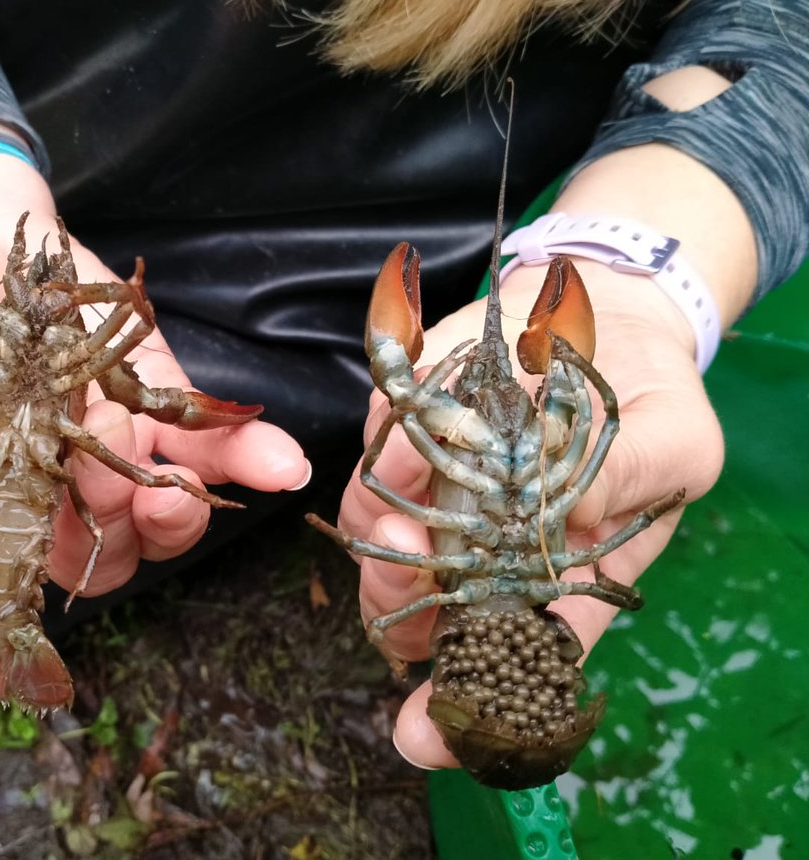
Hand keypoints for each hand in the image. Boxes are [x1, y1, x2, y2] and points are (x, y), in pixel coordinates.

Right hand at [0, 152, 309, 637]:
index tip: (0, 659)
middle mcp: (38, 486)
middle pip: (92, 553)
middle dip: (110, 532)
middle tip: (98, 473)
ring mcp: (100, 442)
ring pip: (155, 508)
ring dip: (179, 510)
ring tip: (179, 490)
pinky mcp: (144, 393)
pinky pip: (199, 435)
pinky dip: (243, 451)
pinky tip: (279, 464)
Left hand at [336, 260, 724, 768]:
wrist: (616, 314)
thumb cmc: (656, 402)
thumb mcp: (675, 445)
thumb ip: (626, 484)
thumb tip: (560, 517)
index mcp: (554, 575)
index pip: (506, 655)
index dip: (463, 704)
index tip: (423, 735)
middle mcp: (485, 543)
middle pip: (418, 607)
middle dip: (398, 602)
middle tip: (403, 575)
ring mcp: (441, 486)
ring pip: (377, 531)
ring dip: (379, 522)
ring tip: (405, 498)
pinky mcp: (415, 425)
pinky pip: (375, 446)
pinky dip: (382, 442)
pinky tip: (407, 428)